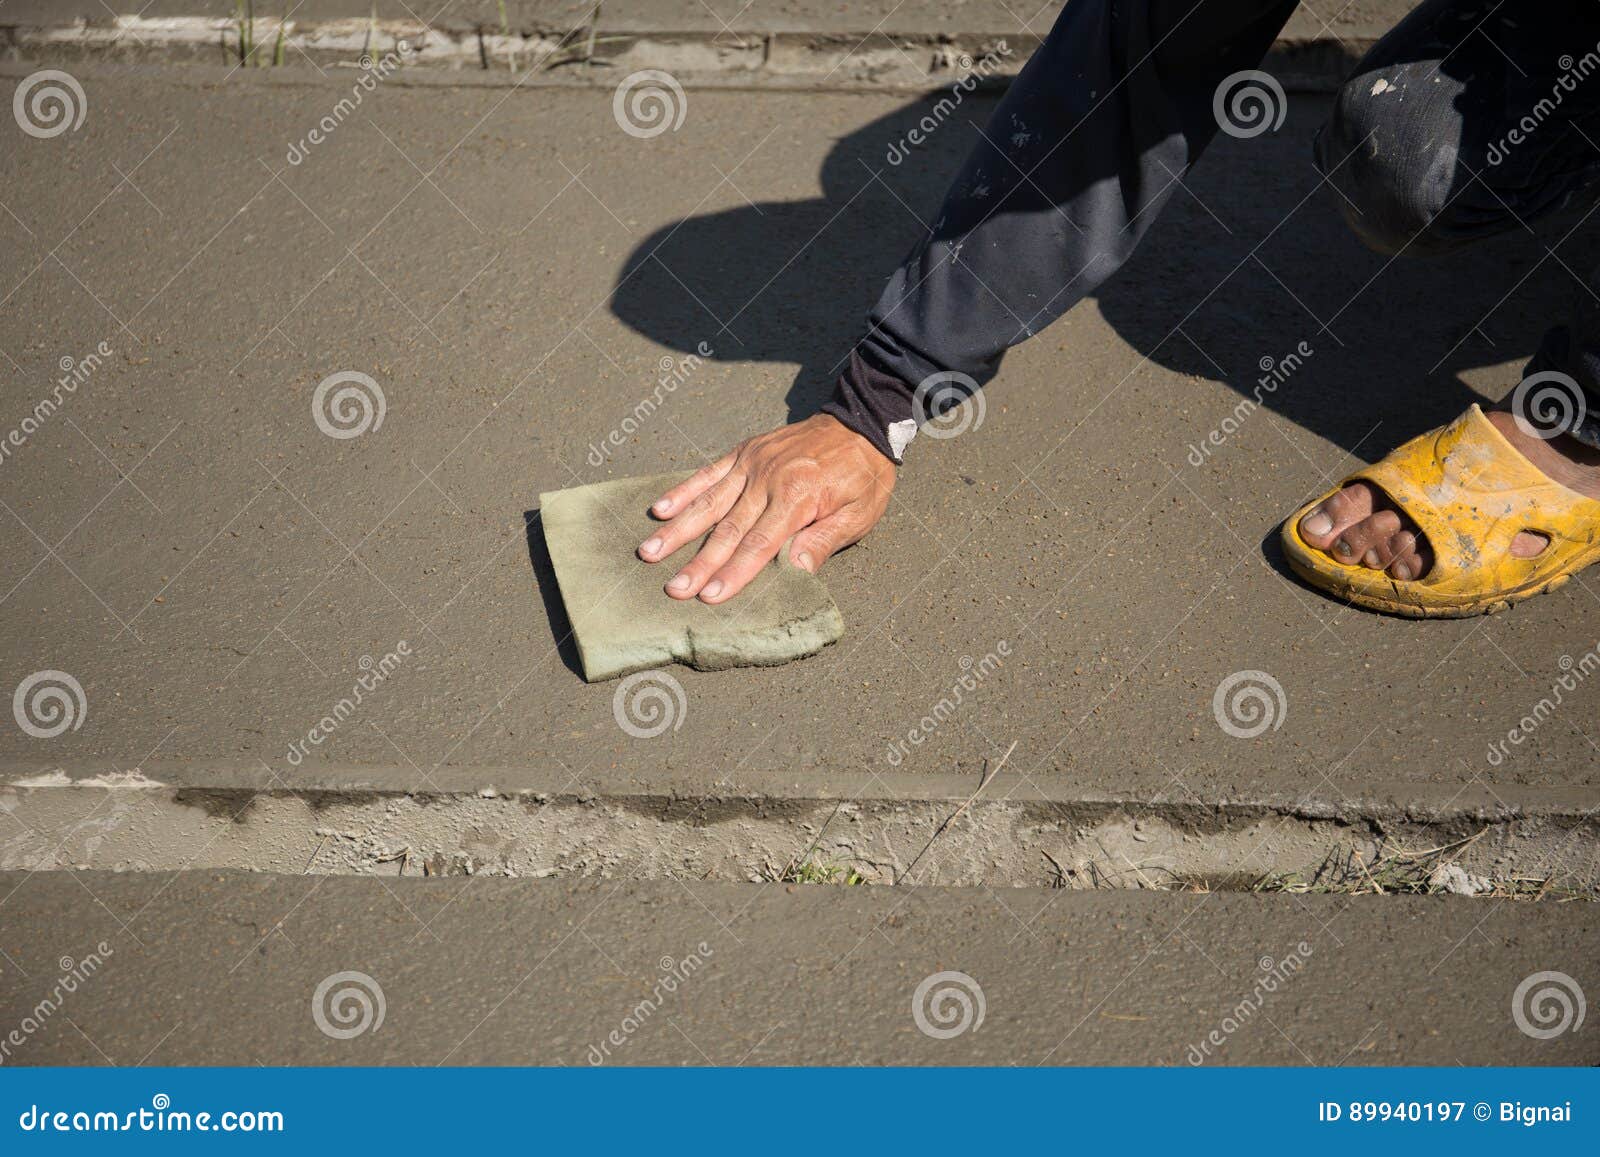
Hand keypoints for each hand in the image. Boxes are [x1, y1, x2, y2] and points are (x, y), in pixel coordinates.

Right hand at [637, 413, 894, 602]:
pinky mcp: (744, 452)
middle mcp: (768, 479)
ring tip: (649, 552)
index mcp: (798, 497)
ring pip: (709, 502)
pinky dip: (683, 490)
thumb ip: (824, 541)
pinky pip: (709, 473)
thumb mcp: (859, 514)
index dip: (734, 572)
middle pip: (728, 529)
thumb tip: (796, 571)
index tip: (709, 596)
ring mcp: (752, 464)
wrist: (860, 424)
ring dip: (678, 530)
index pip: (759, 543)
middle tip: (673, 589)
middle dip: (698, 562)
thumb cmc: (862, 477)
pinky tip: (659, 509)